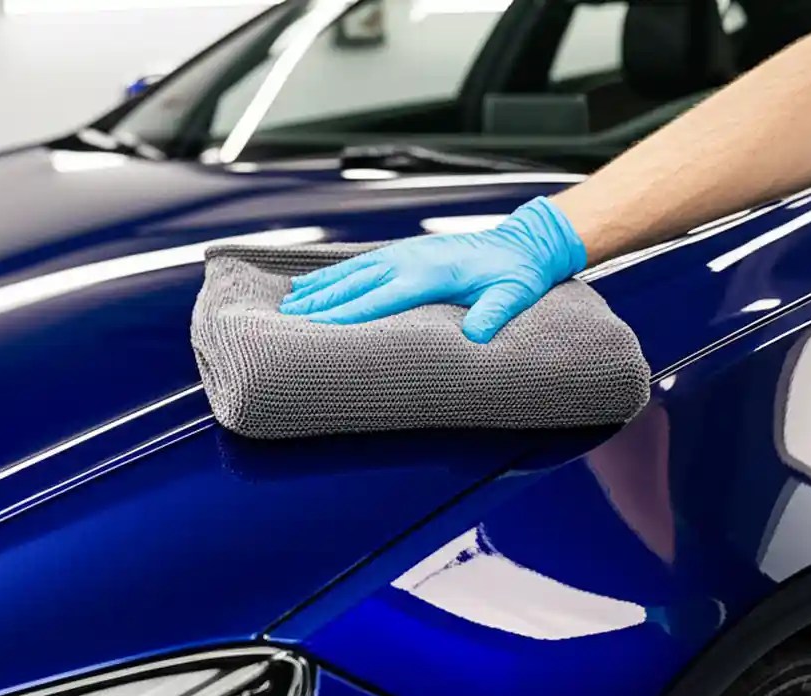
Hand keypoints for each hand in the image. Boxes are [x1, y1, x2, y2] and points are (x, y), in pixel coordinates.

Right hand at [279, 197, 587, 342]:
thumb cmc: (517, 273)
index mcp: (429, 274)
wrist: (524, 243)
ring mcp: (403, 253)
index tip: (314, 327)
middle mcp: (408, 260)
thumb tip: (476, 337)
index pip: (378, 299)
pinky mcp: (403, 252)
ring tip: (287, 304)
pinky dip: (331, 275)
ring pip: (350, 273)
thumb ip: (493, 314)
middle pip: (353, 285)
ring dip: (318, 288)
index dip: (344, 315)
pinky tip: (310, 284)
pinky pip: (359, 265)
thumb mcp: (513, 295)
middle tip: (286, 320)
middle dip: (318, 303)